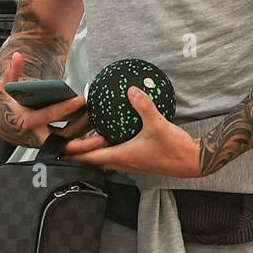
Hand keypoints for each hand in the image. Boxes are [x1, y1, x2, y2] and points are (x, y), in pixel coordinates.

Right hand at [0, 52, 91, 148]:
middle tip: (99, 133)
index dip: (65, 107)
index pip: (48, 115)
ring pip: (67, 147)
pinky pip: (68, 148)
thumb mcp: (6, 87)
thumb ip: (12, 72)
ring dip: (84, 145)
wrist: (2, 123)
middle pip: (62, 140)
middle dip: (80, 140)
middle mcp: (36, 136)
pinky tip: (95, 140)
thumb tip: (17, 56)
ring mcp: (44, 143)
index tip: (80, 99)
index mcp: (26, 121)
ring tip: (102, 137)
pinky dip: (81, 146)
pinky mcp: (50, 146)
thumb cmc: (7, 104)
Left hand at [59, 85, 201, 177]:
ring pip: (106, 155)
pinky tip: (113, 129)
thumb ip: (144, 106)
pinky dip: (110, 142)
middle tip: (68, 136)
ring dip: (95, 146)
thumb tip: (131, 90)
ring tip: (86, 131)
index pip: (90, 158)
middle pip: (95, 158)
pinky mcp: (140, 157)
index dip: (73, 153)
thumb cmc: (175, 148)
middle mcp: (124, 162)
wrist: (193, 161)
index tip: (59, 148)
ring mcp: (132, 161)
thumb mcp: (158, 124)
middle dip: (80, 149)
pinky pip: (118, 151)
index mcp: (122, 157)